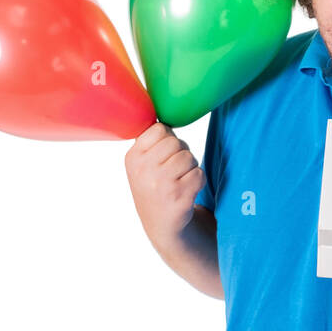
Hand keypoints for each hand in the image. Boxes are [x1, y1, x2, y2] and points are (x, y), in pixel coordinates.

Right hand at [124, 122, 206, 254]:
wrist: (163, 225)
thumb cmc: (156, 186)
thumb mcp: (143, 163)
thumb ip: (152, 140)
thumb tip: (169, 105)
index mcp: (132, 158)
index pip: (160, 129)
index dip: (169, 140)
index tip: (164, 157)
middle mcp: (142, 171)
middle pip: (176, 142)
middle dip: (182, 154)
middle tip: (175, 172)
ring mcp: (159, 184)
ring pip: (189, 157)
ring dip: (191, 167)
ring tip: (180, 181)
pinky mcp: (178, 197)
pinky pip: (199, 174)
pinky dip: (198, 181)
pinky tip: (187, 191)